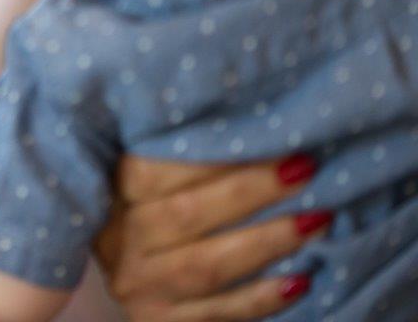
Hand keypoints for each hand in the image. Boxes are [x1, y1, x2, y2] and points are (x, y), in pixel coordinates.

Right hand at [95, 154, 325, 320]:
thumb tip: (246, 123)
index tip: (262, 134)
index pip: (149, 170)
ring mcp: (138, 287)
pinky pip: (220, 312)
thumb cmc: (157, 214)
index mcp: (109, 195)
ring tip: (316, 219)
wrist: (144, 281)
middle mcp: (118, 243)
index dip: (207, 155)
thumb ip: (179, 159)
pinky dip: (263, 297)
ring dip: (267, 241)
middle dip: (249, 191)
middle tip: (302, 169)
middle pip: (184, 214)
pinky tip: (300, 279)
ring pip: (205, 265)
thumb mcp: (151, 182)